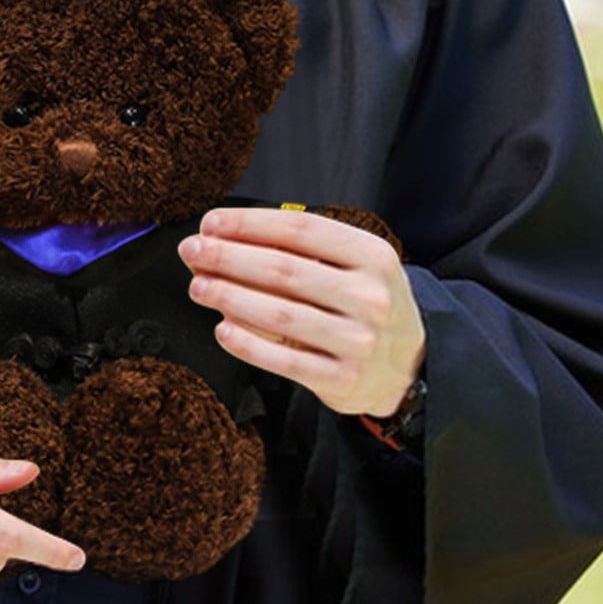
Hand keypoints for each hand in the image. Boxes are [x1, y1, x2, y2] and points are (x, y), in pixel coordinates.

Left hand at [179, 207, 424, 417]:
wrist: (410, 364)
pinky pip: (285, 362)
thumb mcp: (349, 265)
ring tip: (198, 286)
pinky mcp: (344, 380)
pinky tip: (222, 328)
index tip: (210, 223)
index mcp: (371, 255)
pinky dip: (248, 344)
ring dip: (229, 297)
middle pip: (284, 270)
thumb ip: (294, 250)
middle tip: (191, 251)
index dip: (249, 224)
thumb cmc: (362, 302)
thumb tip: (220, 238)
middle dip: (228, 258)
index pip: (299, 230)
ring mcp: (360, 341)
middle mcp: (370, 296)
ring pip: (280, 315)